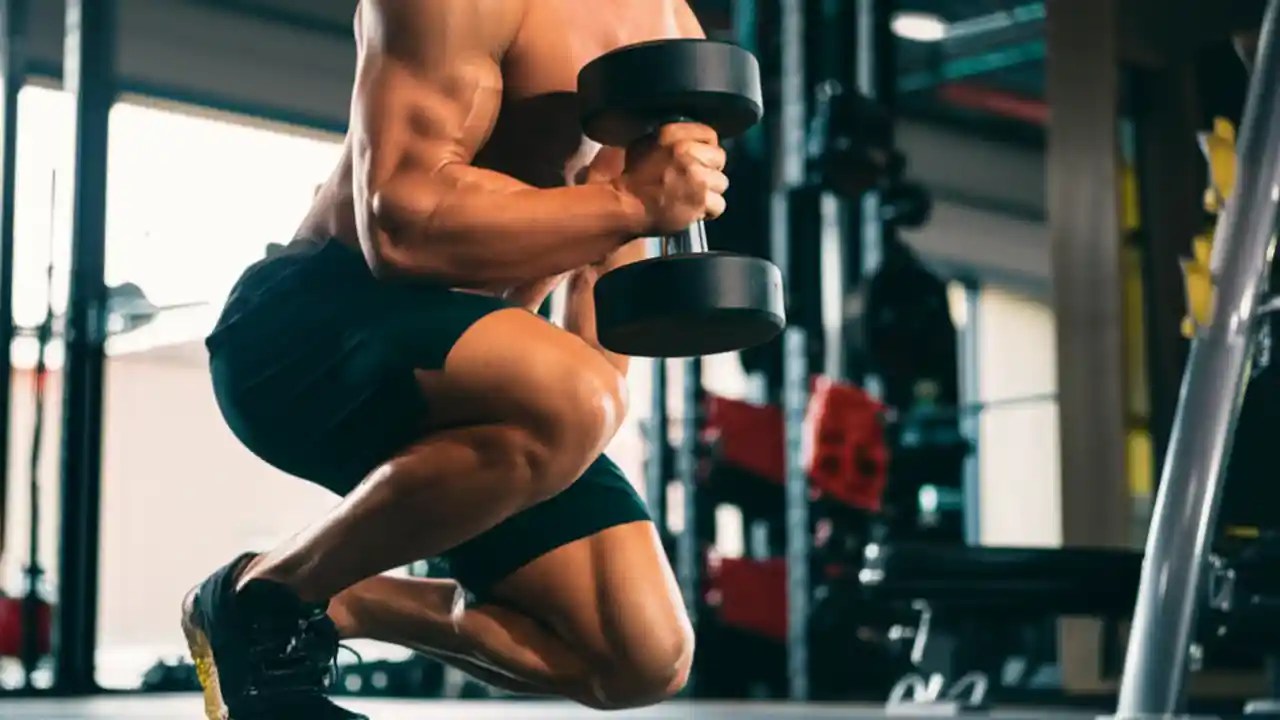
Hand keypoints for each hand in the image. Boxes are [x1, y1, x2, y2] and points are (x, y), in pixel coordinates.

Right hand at [613, 123, 728, 234]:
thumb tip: (693, 141)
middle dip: (709, 170)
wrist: (624, 206)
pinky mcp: (700, 200)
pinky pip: (718, 205)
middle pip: (719, 158)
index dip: (706, 149)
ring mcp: (696, 176)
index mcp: (671, 134)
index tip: (699, 159)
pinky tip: (693, 211)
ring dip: (709, 192)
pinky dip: (708, 211)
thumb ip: (671, 140)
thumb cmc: (632, 179)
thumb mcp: (644, 145)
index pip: (709, 133)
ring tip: (692, 198)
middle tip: (694, 181)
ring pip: (721, 183)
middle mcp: (686, 151)